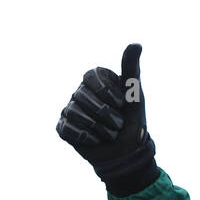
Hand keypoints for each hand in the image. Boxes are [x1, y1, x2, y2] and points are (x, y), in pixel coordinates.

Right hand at [56, 43, 158, 195]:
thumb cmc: (133, 124)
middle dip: (104, 114)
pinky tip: (95, 140)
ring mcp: (70, 109)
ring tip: (110, 134)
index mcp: (96, 81)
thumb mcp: (135, 96)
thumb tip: (136, 44)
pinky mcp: (64, 128)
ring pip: (73, 112)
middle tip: (118, 125)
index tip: (122, 104)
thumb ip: (132, 70)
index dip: (107, 93)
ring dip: (98, 128)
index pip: (90, 77)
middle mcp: (80, 92)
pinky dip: (85, 137)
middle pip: (81, 95)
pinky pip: (66, 128)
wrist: (127, 154)